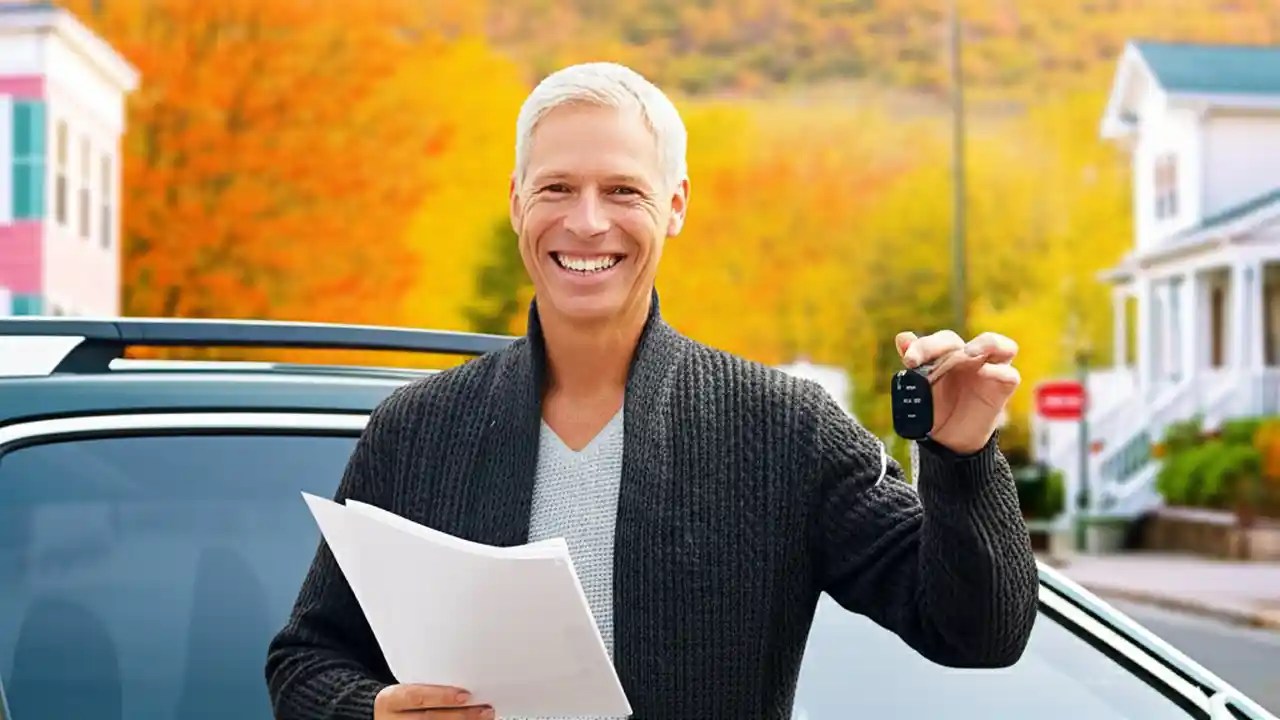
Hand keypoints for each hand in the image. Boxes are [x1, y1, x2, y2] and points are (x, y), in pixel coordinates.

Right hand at [374, 684, 493, 718]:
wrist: (386, 717)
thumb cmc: (403, 699)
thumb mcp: (408, 688)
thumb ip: (429, 686)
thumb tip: (466, 683)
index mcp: (390, 700)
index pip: (416, 697)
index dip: (441, 696)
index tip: (465, 695)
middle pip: (429, 718)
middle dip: (460, 715)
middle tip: (484, 709)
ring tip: (485, 718)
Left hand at [895, 329, 1019, 454]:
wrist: (950, 440)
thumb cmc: (936, 409)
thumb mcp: (920, 389)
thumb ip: (915, 363)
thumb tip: (902, 337)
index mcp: (946, 354)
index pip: (938, 341)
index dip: (923, 346)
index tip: (909, 361)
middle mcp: (968, 356)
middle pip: (959, 341)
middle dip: (939, 346)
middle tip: (926, 360)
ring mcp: (989, 370)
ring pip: (1000, 345)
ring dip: (986, 344)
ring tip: (968, 353)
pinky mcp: (1002, 388)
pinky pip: (1009, 375)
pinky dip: (999, 372)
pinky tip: (985, 373)